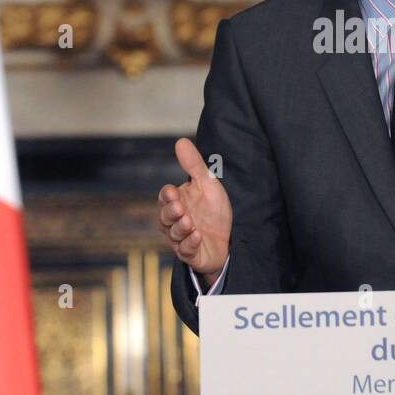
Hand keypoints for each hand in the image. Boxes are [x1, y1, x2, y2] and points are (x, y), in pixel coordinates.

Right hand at [157, 138, 231, 280]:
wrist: (229, 238)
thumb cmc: (213, 210)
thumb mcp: (207, 184)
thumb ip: (194, 165)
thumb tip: (180, 141)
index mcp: (176, 202)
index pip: (165, 197)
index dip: (167, 196)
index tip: (173, 192)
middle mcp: (174, 221)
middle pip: (165, 217)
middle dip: (171, 213)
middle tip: (180, 209)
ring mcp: (181, 238)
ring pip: (173, 234)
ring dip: (180, 228)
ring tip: (190, 223)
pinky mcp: (190, 254)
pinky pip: (185, 251)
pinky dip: (190, 244)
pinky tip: (197, 236)